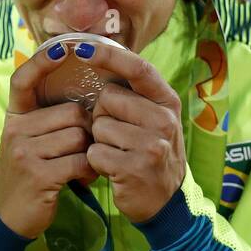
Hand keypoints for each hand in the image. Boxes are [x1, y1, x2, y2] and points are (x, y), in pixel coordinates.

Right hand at [0, 44, 98, 240]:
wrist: (10, 218)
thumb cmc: (28, 175)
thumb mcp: (28, 143)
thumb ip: (46, 119)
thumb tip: (84, 98)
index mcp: (13, 118)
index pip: (23, 80)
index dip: (42, 62)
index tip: (63, 49)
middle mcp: (15, 130)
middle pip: (71, 113)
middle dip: (86, 131)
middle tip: (82, 150)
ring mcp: (25, 152)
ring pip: (79, 136)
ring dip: (88, 153)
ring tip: (79, 167)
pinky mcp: (38, 175)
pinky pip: (80, 161)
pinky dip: (88, 171)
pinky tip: (82, 179)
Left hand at [79, 43, 184, 222]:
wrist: (165, 202)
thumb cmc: (149, 152)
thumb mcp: (153, 119)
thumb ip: (134, 93)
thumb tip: (98, 55)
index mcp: (168, 102)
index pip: (138, 68)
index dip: (109, 55)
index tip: (83, 48)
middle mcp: (164, 120)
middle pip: (108, 99)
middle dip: (102, 115)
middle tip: (118, 135)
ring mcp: (152, 145)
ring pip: (99, 127)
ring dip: (99, 141)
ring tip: (119, 153)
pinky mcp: (134, 168)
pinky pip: (95, 152)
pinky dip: (97, 161)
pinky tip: (114, 169)